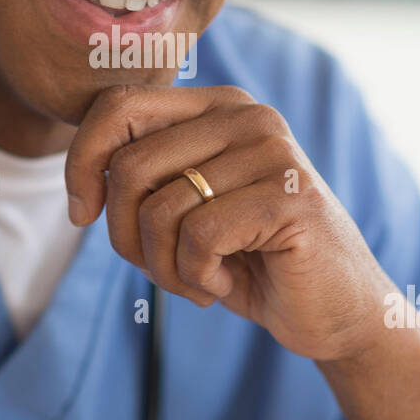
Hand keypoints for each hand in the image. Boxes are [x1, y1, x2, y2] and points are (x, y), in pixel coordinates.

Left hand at [64, 84, 396, 361]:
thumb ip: (146, 177)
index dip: (81, 162)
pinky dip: (196, 277)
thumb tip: (83, 175)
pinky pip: (199, 238)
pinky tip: (223, 285)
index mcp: (218, 107)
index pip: (118, 106)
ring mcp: (274, 153)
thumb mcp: (188, 210)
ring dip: (165, 267)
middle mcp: (248, 116)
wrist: (338, 312)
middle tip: (161, 269)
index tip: (83, 213)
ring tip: (199, 280)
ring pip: (160, 209)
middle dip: (126, 236)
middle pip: (130, 166)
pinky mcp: (289, 198)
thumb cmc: (252, 262)